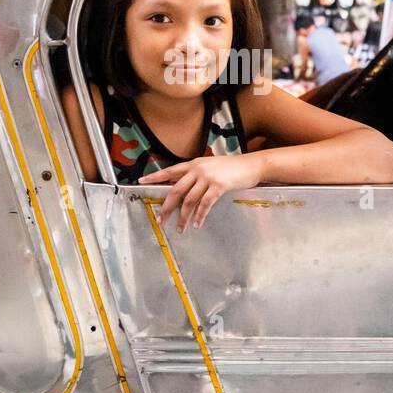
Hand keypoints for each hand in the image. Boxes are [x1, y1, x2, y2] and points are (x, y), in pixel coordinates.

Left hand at [139, 154, 263, 232]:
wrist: (251, 165)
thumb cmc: (231, 168)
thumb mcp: (210, 166)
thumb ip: (196, 175)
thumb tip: (182, 188)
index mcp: (193, 164)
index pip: (170, 171)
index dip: (155, 177)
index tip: (141, 182)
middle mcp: (198, 169)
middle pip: (176, 190)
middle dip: (167, 207)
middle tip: (160, 220)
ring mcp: (208, 177)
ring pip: (189, 200)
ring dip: (183, 217)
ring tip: (180, 228)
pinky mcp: (219, 186)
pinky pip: (205, 204)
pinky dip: (199, 216)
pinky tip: (197, 224)